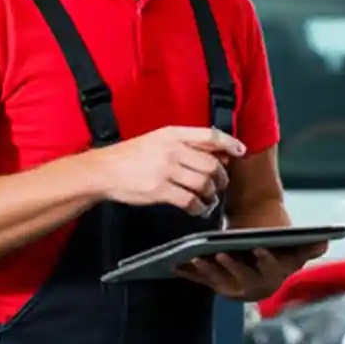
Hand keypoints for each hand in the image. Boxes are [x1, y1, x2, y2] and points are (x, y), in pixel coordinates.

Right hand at [92, 126, 245, 215]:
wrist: (104, 170)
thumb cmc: (131, 155)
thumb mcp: (158, 139)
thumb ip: (184, 144)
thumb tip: (215, 153)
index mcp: (173, 134)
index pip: (210, 135)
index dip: (229, 143)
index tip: (240, 151)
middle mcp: (172, 150)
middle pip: (211, 164)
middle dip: (221, 177)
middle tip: (221, 184)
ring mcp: (166, 170)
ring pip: (203, 183)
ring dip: (211, 194)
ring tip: (209, 198)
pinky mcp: (160, 190)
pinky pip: (189, 200)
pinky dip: (198, 207)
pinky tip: (197, 209)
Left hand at [173, 242, 328, 300]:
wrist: (258, 246)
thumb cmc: (276, 242)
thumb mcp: (294, 244)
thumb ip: (308, 245)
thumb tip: (325, 243)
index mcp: (274, 278)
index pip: (271, 272)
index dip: (266, 261)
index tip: (259, 247)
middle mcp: (253, 288)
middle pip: (240, 279)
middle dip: (231, 268)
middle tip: (221, 253)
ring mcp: (231, 288)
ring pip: (217, 281)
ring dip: (206, 270)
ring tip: (196, 255)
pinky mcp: (213, 283)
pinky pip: (200, 280)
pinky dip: (188, 273)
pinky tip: (176, 263)